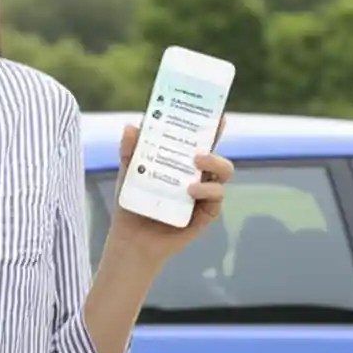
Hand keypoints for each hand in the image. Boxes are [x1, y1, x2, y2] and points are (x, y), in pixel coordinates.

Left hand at [108, 115, 234, 264]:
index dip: (210, 125)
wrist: (131, 240)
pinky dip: (207, 190)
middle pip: (216, 151)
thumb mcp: (128, 173)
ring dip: (214, 162)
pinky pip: (216, 197)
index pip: (199, 139)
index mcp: (182, 161)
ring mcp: (204, 193)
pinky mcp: (206, 213)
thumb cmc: (132, 203)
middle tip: (198, 142)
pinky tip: (191, 190)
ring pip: (223, 172)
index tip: (217, 112)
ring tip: (196, 163)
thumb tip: (132, 126)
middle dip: (215, 140)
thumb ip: (130, 150)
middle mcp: (197, 174)